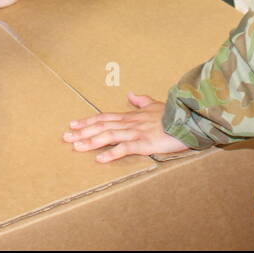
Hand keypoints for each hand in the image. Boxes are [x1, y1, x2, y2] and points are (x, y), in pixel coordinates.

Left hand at [62, 93, 189, 162]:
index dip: (87, 121)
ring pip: (109, 135)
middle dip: (82, 132)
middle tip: (65, 137)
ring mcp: (136, 133)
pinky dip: (111, 153)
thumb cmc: (172, 114)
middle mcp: (130, 123)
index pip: (104, 118)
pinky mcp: (144, 143)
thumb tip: (131, 94)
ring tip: (76, 147)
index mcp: (131, 116)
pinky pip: (125, 148)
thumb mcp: (155, 105)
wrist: (187, 119)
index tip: (72, 125)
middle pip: (101, 126)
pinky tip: (99, 159)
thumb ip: (141, 101)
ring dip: (91, 141)